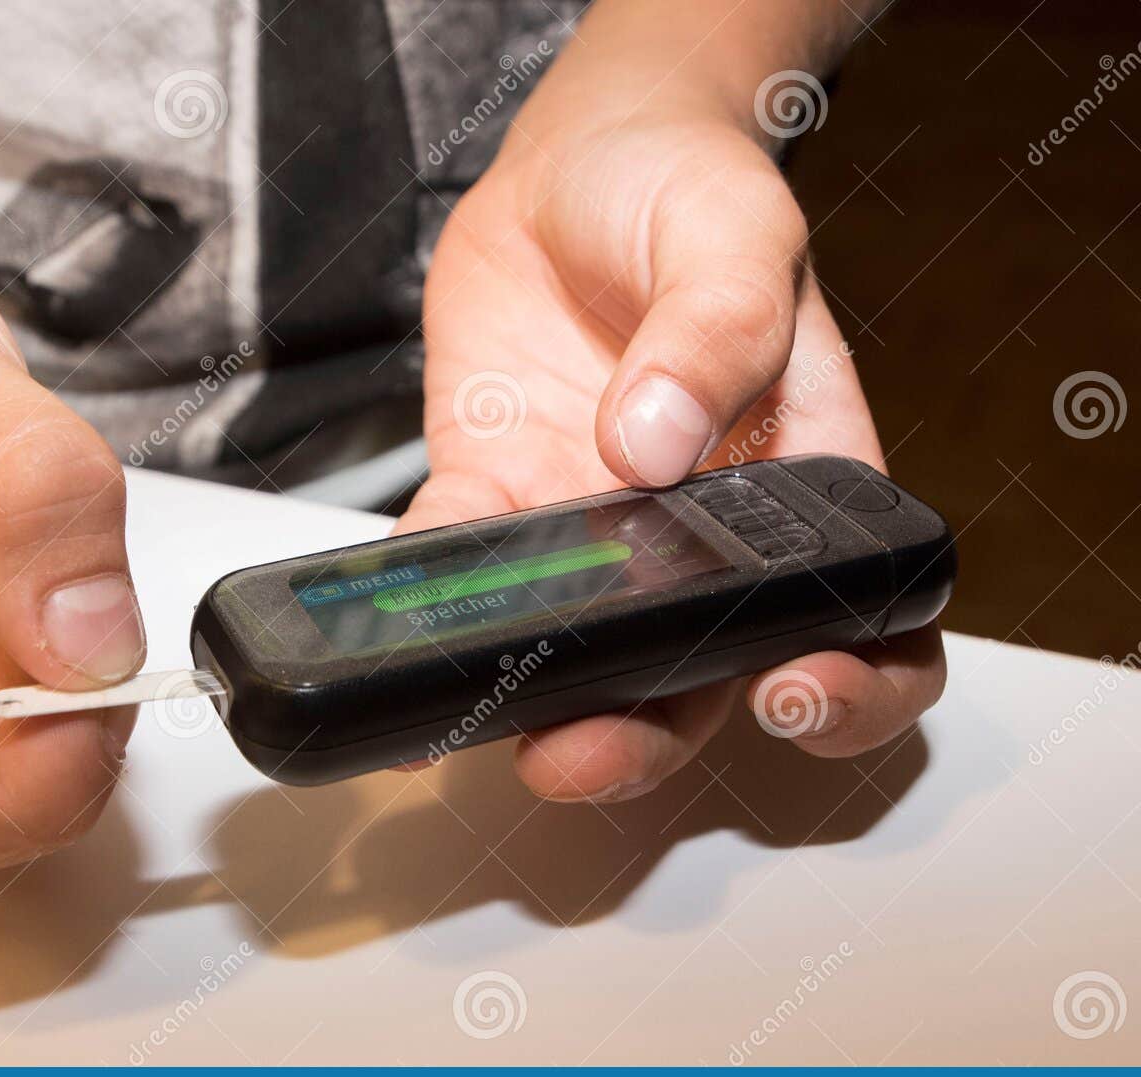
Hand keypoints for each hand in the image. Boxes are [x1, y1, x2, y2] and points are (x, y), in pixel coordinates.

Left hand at [400, 114, 944, 801]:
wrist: (578, 163)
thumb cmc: (685, 193)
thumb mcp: (731, 237)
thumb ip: (715, 334)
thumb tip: (654, 444)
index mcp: (801, 482)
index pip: (858, 622)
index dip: (846, 688)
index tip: (791, 691)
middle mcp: (695, 532)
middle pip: (692, 674)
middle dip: (640, 734)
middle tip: (583, 750)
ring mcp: (588, 524)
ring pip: (567, 650)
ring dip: (520, 695)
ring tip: (465, 708)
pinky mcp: (493, 489)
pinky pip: (453, 561)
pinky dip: (417, 595)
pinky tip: (382, 619)